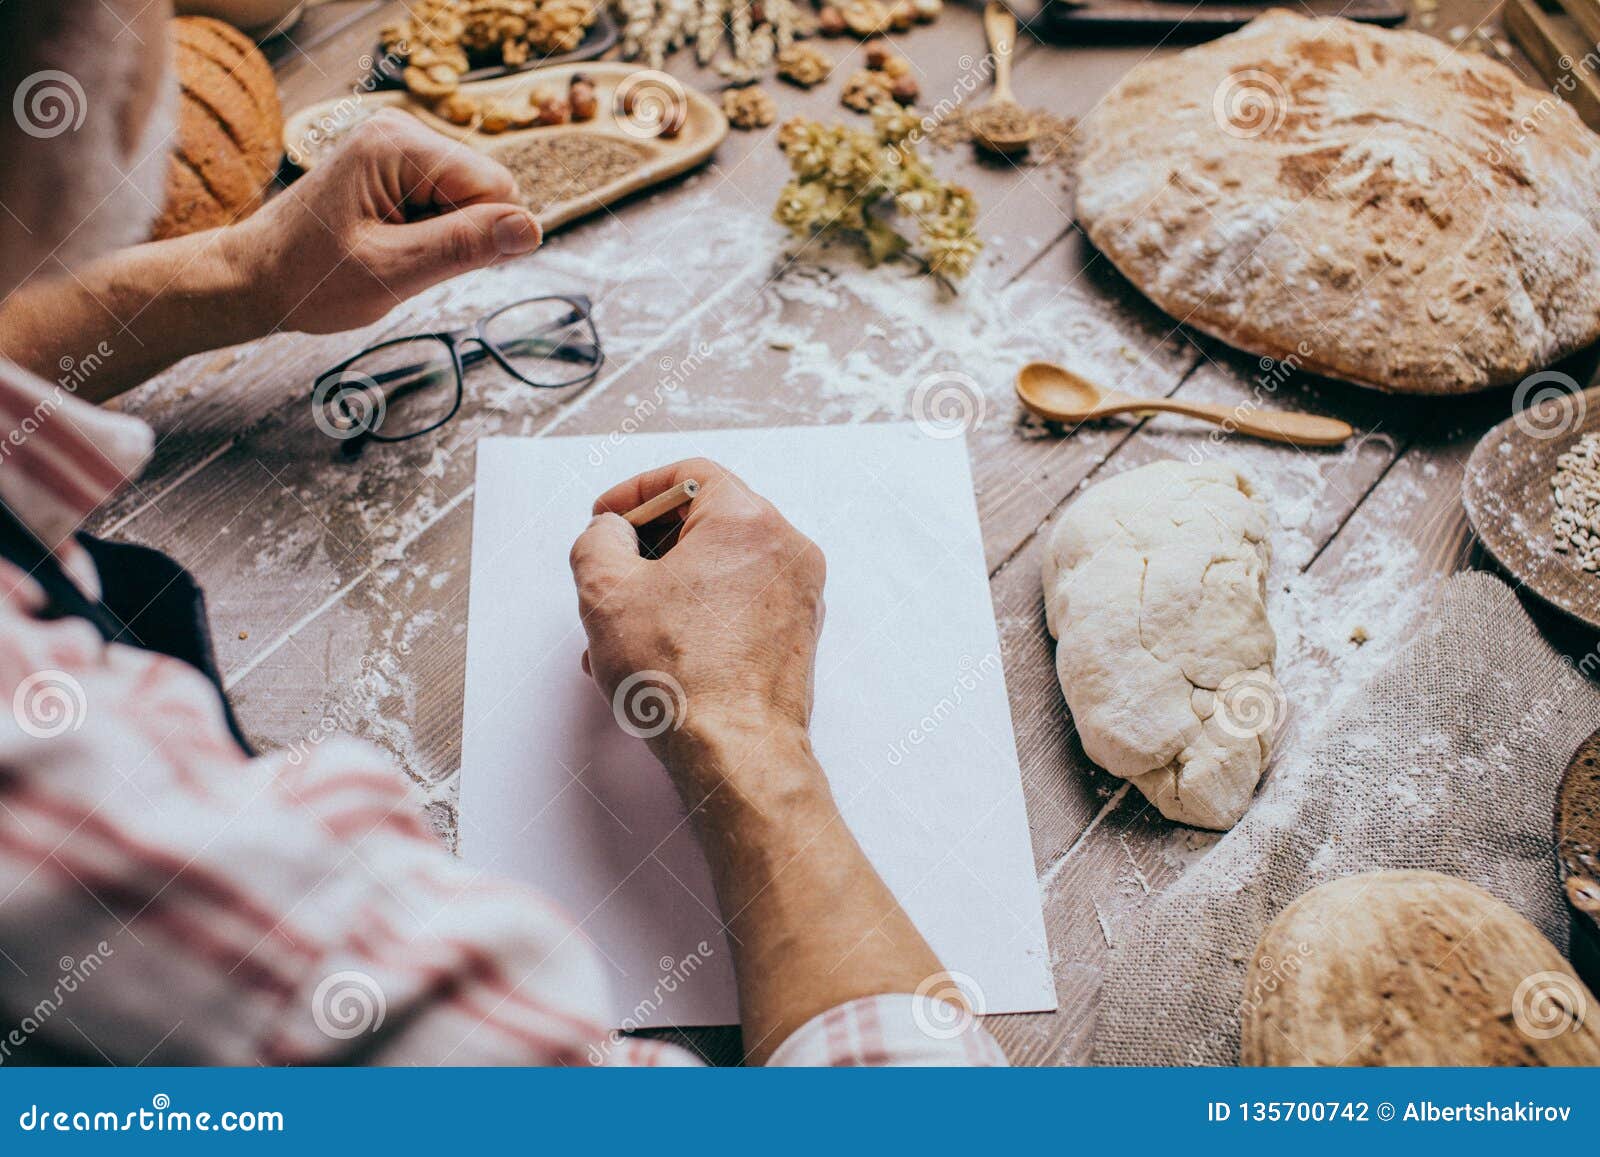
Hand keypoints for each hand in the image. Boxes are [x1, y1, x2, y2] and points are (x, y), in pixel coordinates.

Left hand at [228, 109, 540, 334]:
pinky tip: (394, 242)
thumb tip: (531, 229)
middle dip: (463, 235)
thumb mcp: (392, 272)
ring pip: (474, 198)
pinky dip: (433, 231)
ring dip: (447, 236)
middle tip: (406, 259)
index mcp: (396, 145)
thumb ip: (464, 247)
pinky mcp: (399, 165)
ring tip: (393, 251)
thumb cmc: (309, 278)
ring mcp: (400, 145)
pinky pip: (451, 200)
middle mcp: (401, 130)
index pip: (496, 186)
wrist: (257, 277)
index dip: (482, 237)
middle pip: (489, 189)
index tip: (431, 261)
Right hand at [568, 459, 826, 801]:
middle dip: (647, 550)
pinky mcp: (798, 635)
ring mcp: (800, 594)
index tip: (605, 520)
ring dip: (665, 591)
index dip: (636, 492)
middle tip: (609, 576)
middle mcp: (787, 549)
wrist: (737, 754)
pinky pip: (739, 605)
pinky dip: (698, 616)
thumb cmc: (680, 676)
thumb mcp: (605, 592)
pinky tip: (656, 656)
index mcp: (748, 520)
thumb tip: (611, 534)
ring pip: (719, 570)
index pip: (688, 476)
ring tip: (620, 634)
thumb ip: (598, 540)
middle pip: (706, 522)